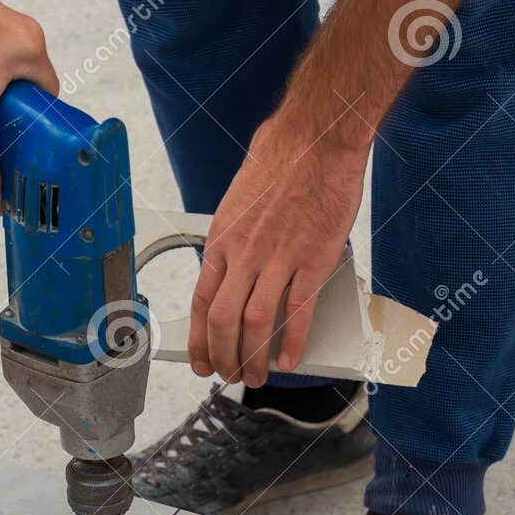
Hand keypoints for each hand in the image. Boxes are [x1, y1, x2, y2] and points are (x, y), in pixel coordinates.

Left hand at [188, 115, 368, 384]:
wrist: (316, 138)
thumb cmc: (282, 160)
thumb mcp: (238, 201)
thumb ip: (235, 237)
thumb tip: (234, 260)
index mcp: (222, 239)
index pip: (200, 301)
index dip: (198, 338)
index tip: (201, 359)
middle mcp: (243, 252)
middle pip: (222, 320)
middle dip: (222, 356)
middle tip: (229, 374)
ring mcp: (277, 258)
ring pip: (254, 323)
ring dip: (253, 357)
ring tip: (257, 375)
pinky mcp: (311, 259)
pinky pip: (297, 311)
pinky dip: (290, 342)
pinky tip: (288, 358)